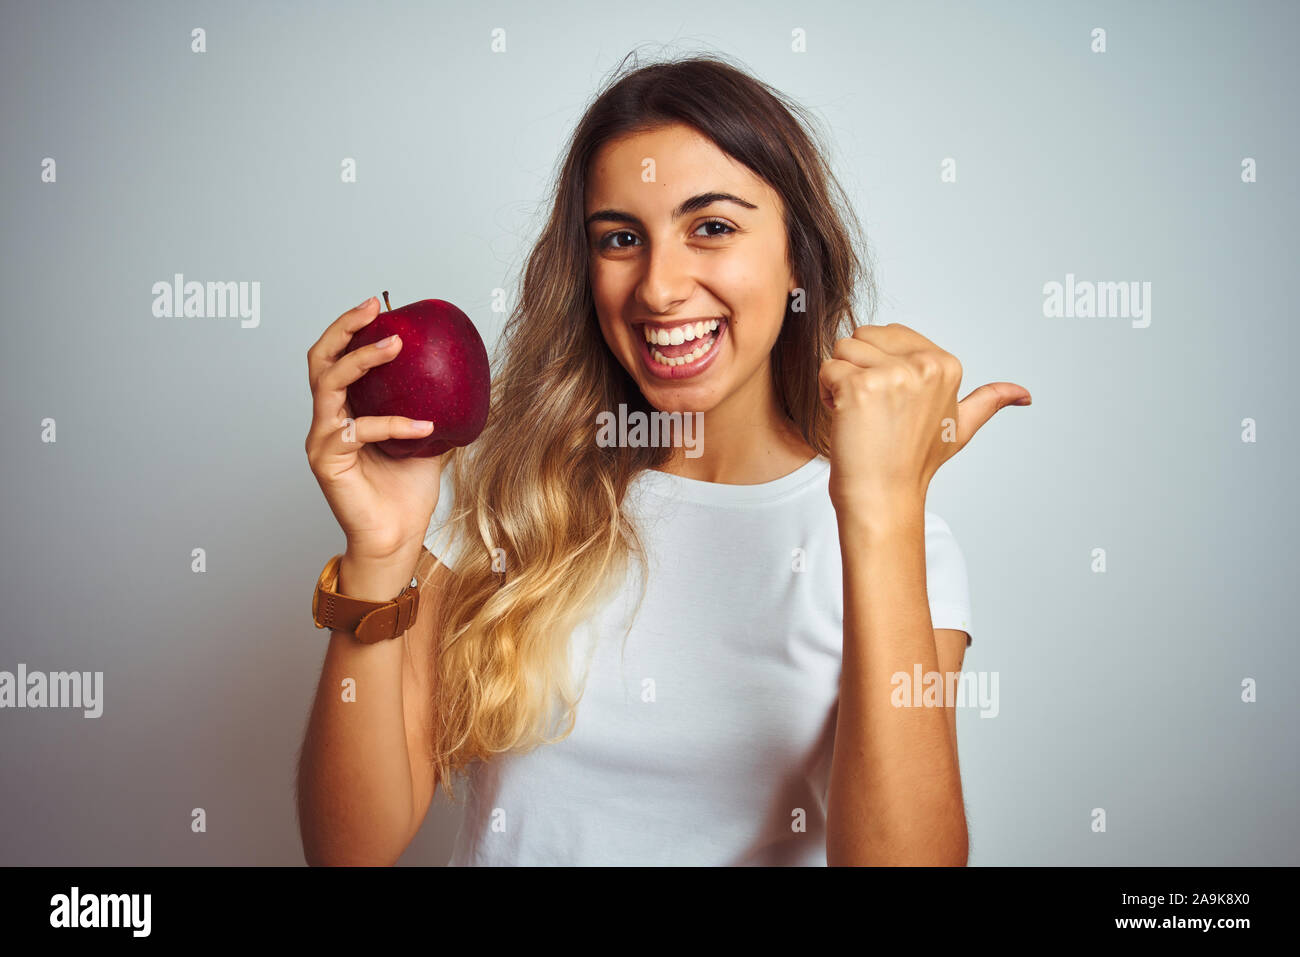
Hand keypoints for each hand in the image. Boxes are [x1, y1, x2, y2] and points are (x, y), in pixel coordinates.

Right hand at [304, 297, 447, 560]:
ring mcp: (323, 440)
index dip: (351, 328)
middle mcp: (327, 420)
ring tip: (395, 346)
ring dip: (361, 360)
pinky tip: (425, 426)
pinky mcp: (327, 462)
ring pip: (328, 385)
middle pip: (320, 360)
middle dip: (344, 329)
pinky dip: (394, 423)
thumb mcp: (427, 440)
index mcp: (346, 411)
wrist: (397, 537)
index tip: (378, 306)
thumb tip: (467, 380)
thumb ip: (433, 409)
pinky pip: (360, 430)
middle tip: (373, 310)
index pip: (337, 358)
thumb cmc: (407, 493)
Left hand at [818, 322, 1029, 515]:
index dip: (879, 365)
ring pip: (842, 348)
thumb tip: (1024, 395)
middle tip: (871, 408)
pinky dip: (827, 394)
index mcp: (947, 365)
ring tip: (858, 413)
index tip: (891, 403)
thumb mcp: (960, 428)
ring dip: (839, 380)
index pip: (890, 333)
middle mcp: (924, 365)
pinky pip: (827, 369)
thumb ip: (989, 402)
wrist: (884, 496)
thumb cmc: (913, 464)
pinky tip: (845, 419)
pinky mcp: (859, 386)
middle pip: (863, 336)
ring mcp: (892, 375)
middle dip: (857, 367)